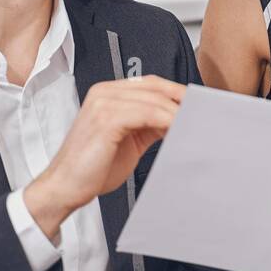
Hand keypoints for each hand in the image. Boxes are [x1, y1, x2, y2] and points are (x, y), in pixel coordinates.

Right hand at [24, 75, 185, 239]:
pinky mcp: (106, 118)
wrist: (65, 187)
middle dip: (184, 100)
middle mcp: (104, 92)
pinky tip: (178, 132)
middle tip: (205, 114)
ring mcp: (103, 103)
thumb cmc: (93, 167)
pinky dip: (167, 121)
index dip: (178, 93)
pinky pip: (147, 113)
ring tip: (196, 126)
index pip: (152, 84)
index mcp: (108, 94)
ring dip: (179, 113)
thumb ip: (151, 124)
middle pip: (156, 87)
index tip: (200, 106)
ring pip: (155, 100)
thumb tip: (181, 119)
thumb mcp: (130, 139)